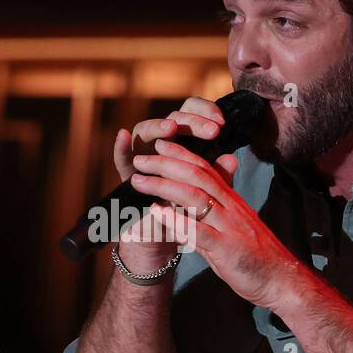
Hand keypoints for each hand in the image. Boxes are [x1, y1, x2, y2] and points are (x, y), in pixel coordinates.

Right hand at [113, 97, 226, 267]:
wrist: (163, 238)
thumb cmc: (186, 213)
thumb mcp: (206, 196)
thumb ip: (218, 178)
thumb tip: (232, 158)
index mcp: (184, 143)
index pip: (192, 114)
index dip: (205, 113)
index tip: (222, 123)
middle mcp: (161, 145)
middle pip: (173, 121)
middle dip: (191, 122)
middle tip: (210, 130)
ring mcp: (142, 156)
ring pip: (145, 131)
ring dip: (158, 127)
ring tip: (171, 127)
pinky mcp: (126, 174)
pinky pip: (121, 159)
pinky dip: (120, 147)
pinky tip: (123, 134)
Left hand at [131, 137, 303, 310]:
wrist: (283, 281)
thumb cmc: (257, 257)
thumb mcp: (234, 229)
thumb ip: (213, 215)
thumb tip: (188, 207)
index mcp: (231, 202)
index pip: (205, 169)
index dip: (181, 155)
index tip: (160, 144)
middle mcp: (231, 208)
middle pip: (196, 177)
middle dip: (166, 164)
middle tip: (140, 160)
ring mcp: (229, 227)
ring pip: (194, 197)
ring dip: (163, 186)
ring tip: (139, 181)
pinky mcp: (227, 248)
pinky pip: (198, 231)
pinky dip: (176, 220)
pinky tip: (156, 212)